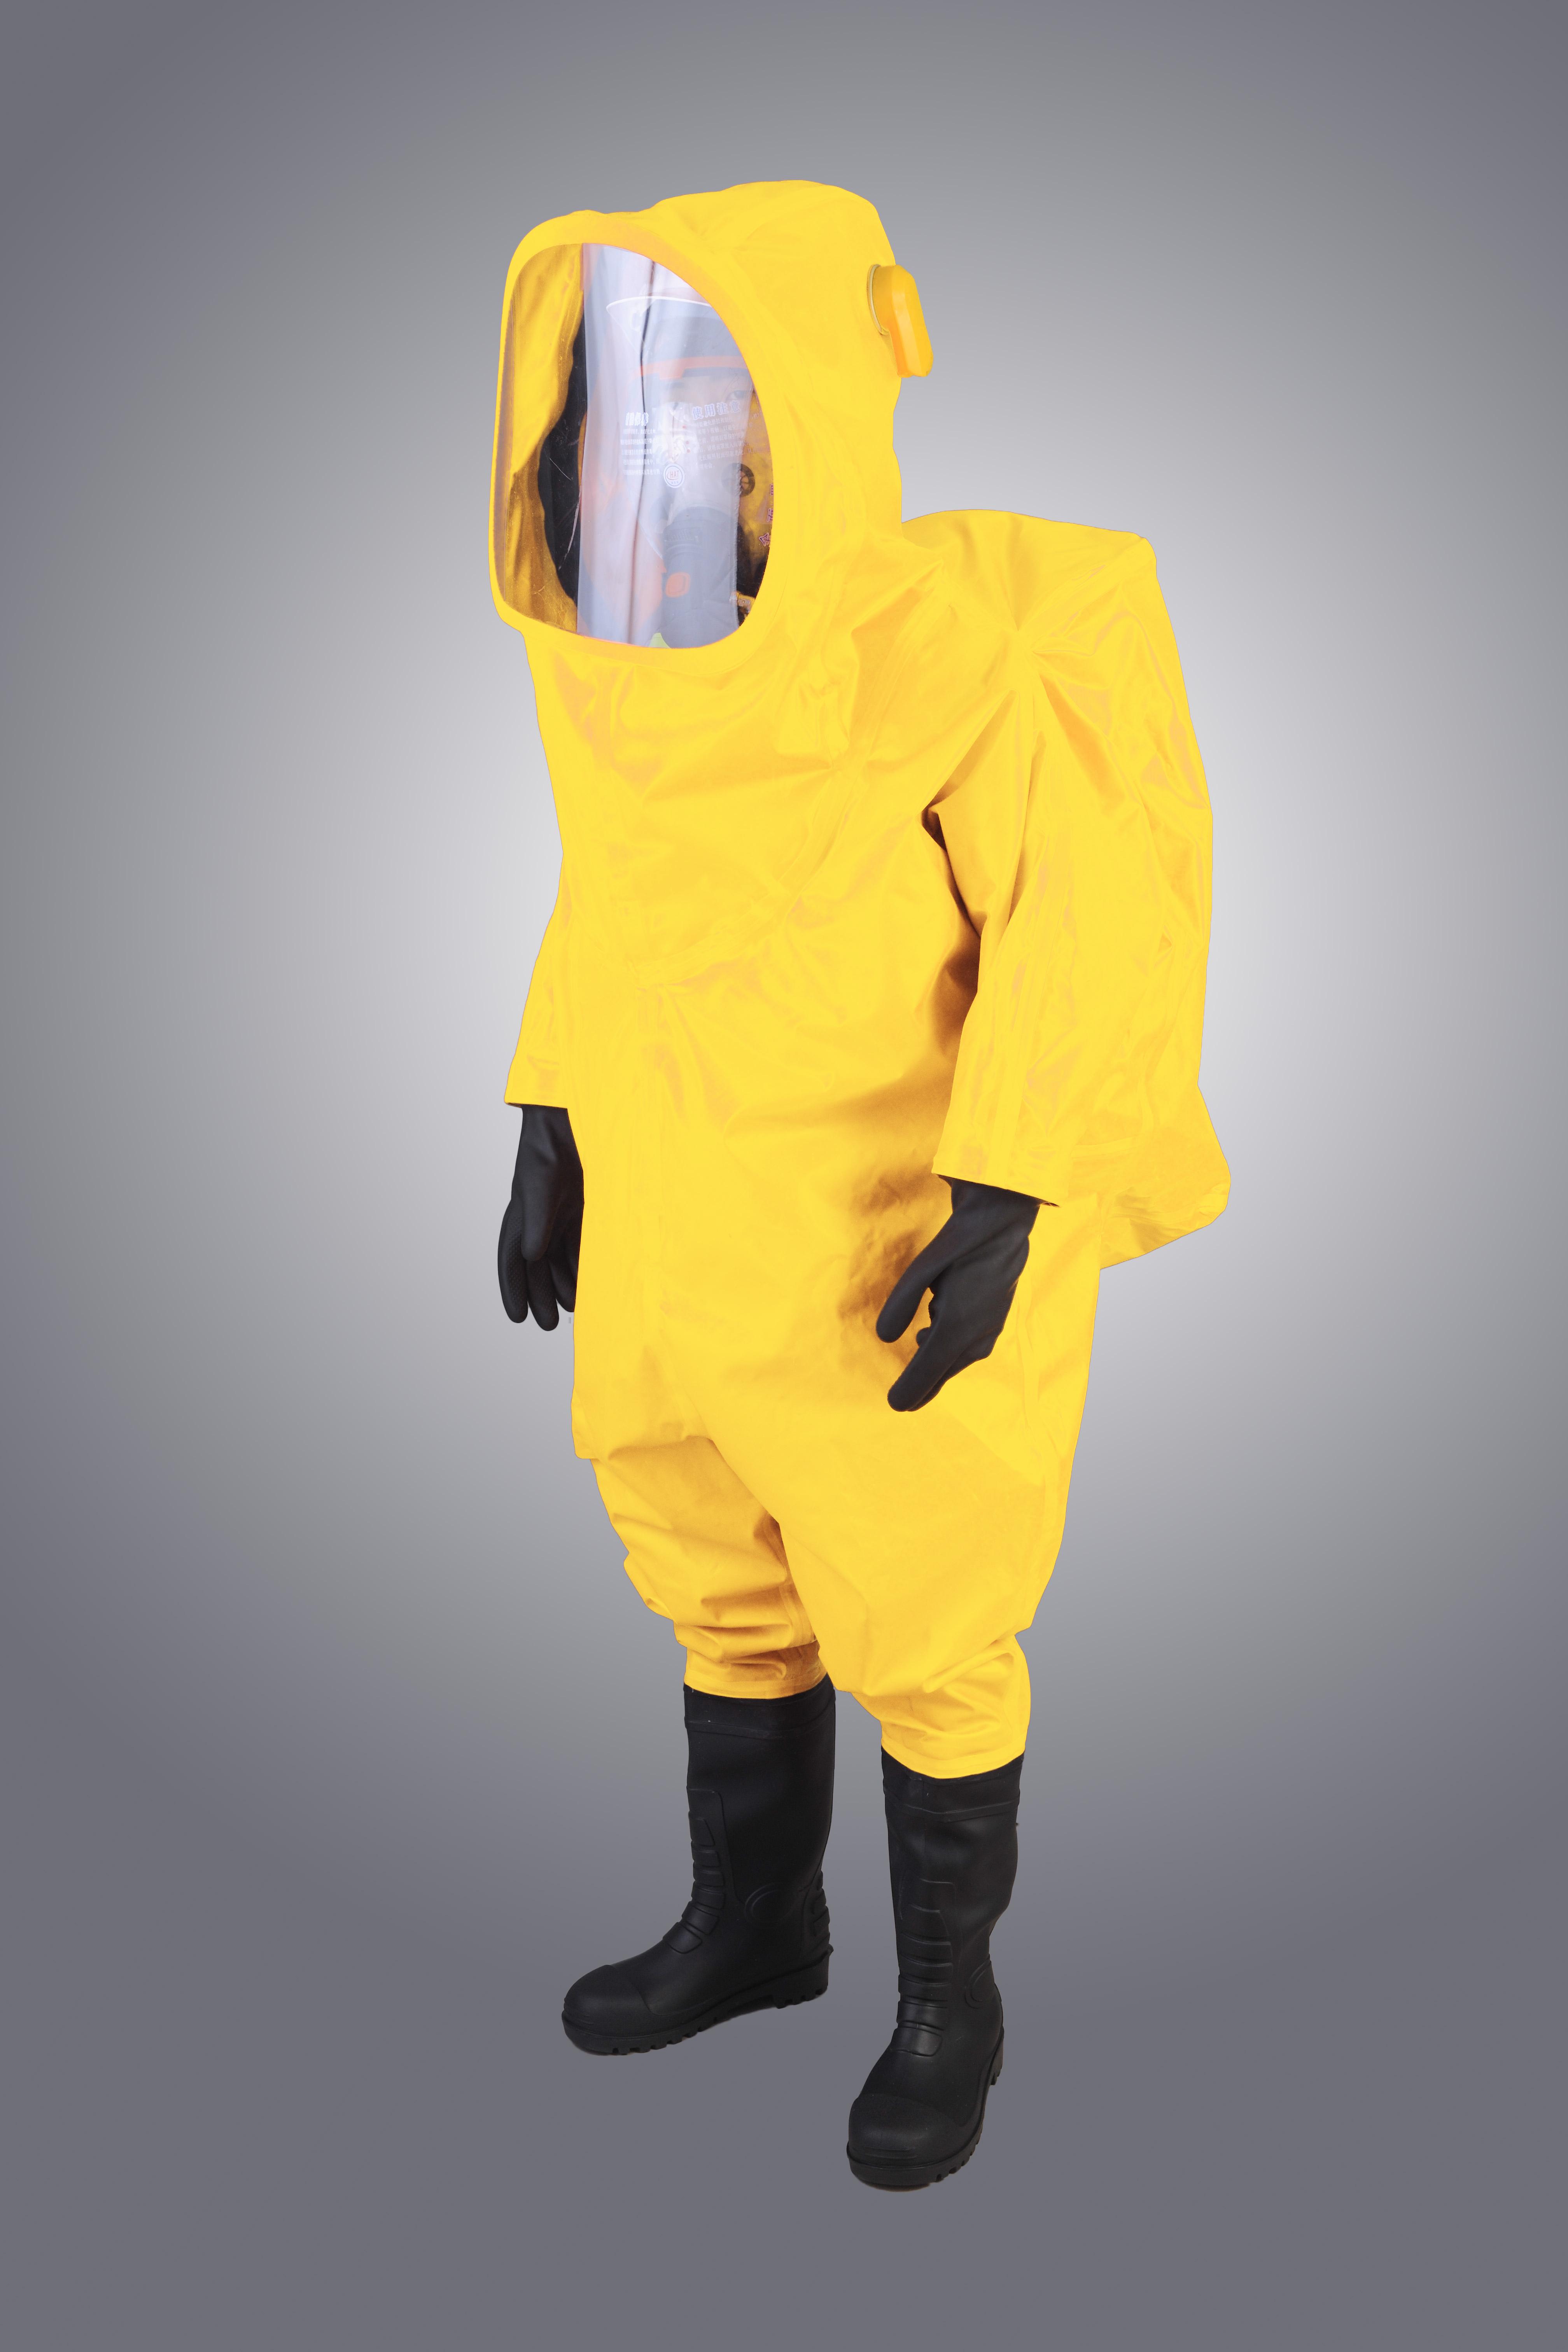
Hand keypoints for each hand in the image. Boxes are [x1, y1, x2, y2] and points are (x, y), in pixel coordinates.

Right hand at [498, 1105, 583, 1329]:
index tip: (517, 1318)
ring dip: (564, 1283)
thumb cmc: (550, 1146)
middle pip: (536, 1267)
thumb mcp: (541, 1185)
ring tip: (573, 1308)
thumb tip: (531, 1256)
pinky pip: (580, 1243)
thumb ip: (538, 1221)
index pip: (511, 1260)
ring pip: (559, 1259)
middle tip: (548, 1324)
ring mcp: (562, 1214)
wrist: (575, 1119)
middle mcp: (539, 1220)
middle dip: (540, 1295)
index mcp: (520, 1215)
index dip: (512, 1289)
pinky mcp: (583, 1208)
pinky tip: (592, 1281)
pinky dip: (583, 1264)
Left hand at [876, 1179, 1041, 1411]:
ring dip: (937, 1363)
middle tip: (902, 1403)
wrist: (1003, 1218)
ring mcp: (990, 1327)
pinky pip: (968, 1344)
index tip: (894, 1406)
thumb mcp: (923, 1267)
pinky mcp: (994, 1317)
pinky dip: (950, 1346)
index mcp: (959, 1326)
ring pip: (958, 1357)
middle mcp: (978, 1333)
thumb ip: (902, 1302)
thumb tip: (884, 1336)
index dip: (910, 1389)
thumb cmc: (962, 1240)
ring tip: (917, 1362)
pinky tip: (935, 1330)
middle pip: (944, 1370)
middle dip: (923, 1385)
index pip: (928, 1369)